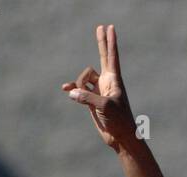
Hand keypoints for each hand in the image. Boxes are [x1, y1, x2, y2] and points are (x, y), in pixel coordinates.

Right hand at [62, 24, 134, 150]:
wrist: (120, 138)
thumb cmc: (118, 121)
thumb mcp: (104, 107)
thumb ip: (87, 97)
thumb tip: (71, 92)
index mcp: (114, 80)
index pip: (111, 56)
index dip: (110, 42)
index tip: (109, 27)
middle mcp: (106, 82)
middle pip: (102, 57)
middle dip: (101, 43)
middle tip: (100, 27)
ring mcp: (98, 90)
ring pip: (83, 78)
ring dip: (78, 84)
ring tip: (81, 96)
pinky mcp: (91, 100)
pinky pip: (78, 90)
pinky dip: (72, 89)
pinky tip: (66, 89)